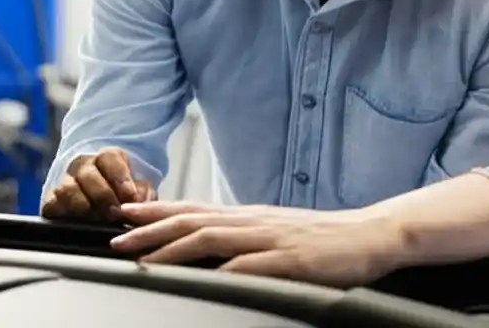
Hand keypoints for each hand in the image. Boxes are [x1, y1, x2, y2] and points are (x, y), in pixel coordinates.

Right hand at [41, 148, 156, 221]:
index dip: (120, 176)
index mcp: (107, 158)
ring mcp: (66, 183)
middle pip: (88, 174)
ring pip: (67, 188)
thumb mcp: (138, 190)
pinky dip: (63, 213)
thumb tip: (140, 201)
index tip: (130, 195)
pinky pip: (51, 205)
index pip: (109, 158)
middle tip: (114, 213)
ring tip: (96, 218)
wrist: (102, 205)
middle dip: (103, 195)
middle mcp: (83, 167)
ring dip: (82, 204)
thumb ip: (143, 193)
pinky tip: (78, 221)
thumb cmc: (124, 195)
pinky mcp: (52, 202)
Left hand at [109, 201, 406, 287]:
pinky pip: (251, 266)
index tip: (124, 214)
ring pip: (212, 239)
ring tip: (144, 260)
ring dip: (172, 249)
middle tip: (117, 237)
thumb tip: (210, 249)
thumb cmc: (324, 240)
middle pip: (192, 221)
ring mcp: (271, 240)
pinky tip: (203, 279)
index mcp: (249, 217)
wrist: (371, 236)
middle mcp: (253, 222)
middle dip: (150, 229)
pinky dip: (223, 271)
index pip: (193, 209)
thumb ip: (244, 240)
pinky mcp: (291, 261)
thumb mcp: (277, 235)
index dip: (156, 211)